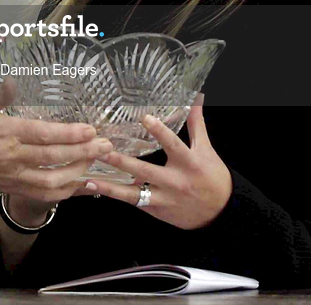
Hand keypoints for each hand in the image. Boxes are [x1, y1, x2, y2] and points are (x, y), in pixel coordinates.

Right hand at [0, 77, 112, 202]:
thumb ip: (0, 95)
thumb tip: (14, 80)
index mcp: (5, 133)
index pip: (43, 135)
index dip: (69, 133)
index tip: (90, 129)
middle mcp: (12, 157)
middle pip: (53, 157)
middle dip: (83, 152)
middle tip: (105, 145)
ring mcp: (14, 176)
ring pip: (52, 180)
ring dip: (78, 172)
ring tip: (95, 161)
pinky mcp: (14, 188)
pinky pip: (44, 194)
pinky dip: (66, 191)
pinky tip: (81, 183)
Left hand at [81, 93, 232, 229]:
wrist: (221, 212)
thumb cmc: (213, 178)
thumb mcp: (206, 150)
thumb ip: (196, 124)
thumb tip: (196, 99)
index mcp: (189, 163)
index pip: (173, 145)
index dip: (160, 131)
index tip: (144, 118)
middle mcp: (175, 182)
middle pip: (145, 170)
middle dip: (122, 161)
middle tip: (102, 150)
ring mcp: (164, 198)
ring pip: (134, 193)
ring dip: (111, 186)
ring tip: (89, 177)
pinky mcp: (157, 210)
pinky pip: (134, 203)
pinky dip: (115, 196)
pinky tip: (96, 188)